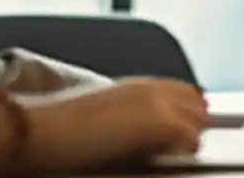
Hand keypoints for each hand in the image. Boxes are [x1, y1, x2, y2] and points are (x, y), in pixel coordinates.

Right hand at [26, 78, 208, 172]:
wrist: (45, 131)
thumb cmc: (60, 129)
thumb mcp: (101, 116)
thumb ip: (129, 118)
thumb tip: (146, 137)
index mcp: (135, 85)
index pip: (181, 91)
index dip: (187, 110)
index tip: (187, 127)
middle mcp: (150, 88)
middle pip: (196, 102)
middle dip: (193, 122)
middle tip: (181, 145)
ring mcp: (158, 102)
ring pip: (198, 119)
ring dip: (187, 137)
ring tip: (168, 153)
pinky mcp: (161, 122)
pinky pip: (191, 138)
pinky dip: (182, 150)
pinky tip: (162, 158)